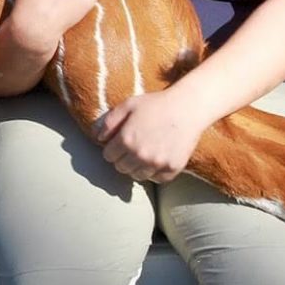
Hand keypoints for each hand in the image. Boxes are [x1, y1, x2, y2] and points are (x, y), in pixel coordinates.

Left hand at [90, 88, 207, 182]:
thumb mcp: (128, 105)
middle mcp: (140, 155)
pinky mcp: (172, 169)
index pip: (108, 156)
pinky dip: (154, 172)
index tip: (119, 142)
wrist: (187, 109)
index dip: (112, 148)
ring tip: (144, 153)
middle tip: (132, 147)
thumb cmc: (156, 104)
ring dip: (137, 167)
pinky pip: (156, 180)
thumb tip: (96, 137)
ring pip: (136, 176)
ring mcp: (157, 164)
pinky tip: (157, 159)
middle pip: (120, 168)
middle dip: (122, 158)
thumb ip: (109, 122)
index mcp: (126, 140)